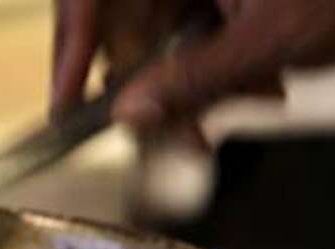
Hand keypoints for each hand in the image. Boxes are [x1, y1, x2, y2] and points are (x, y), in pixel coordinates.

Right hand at [52, 0, 334, 130]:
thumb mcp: (269, 41)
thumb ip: (194, 81)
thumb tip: (129, 117)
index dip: (69, 47)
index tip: (65, 104)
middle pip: (125, 23)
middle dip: (144, 88)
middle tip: (162, 139)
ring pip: (160, 36)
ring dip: (185, 89)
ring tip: (218, 126)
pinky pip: (194, 34)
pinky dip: (214, 71)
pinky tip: (253, 92)